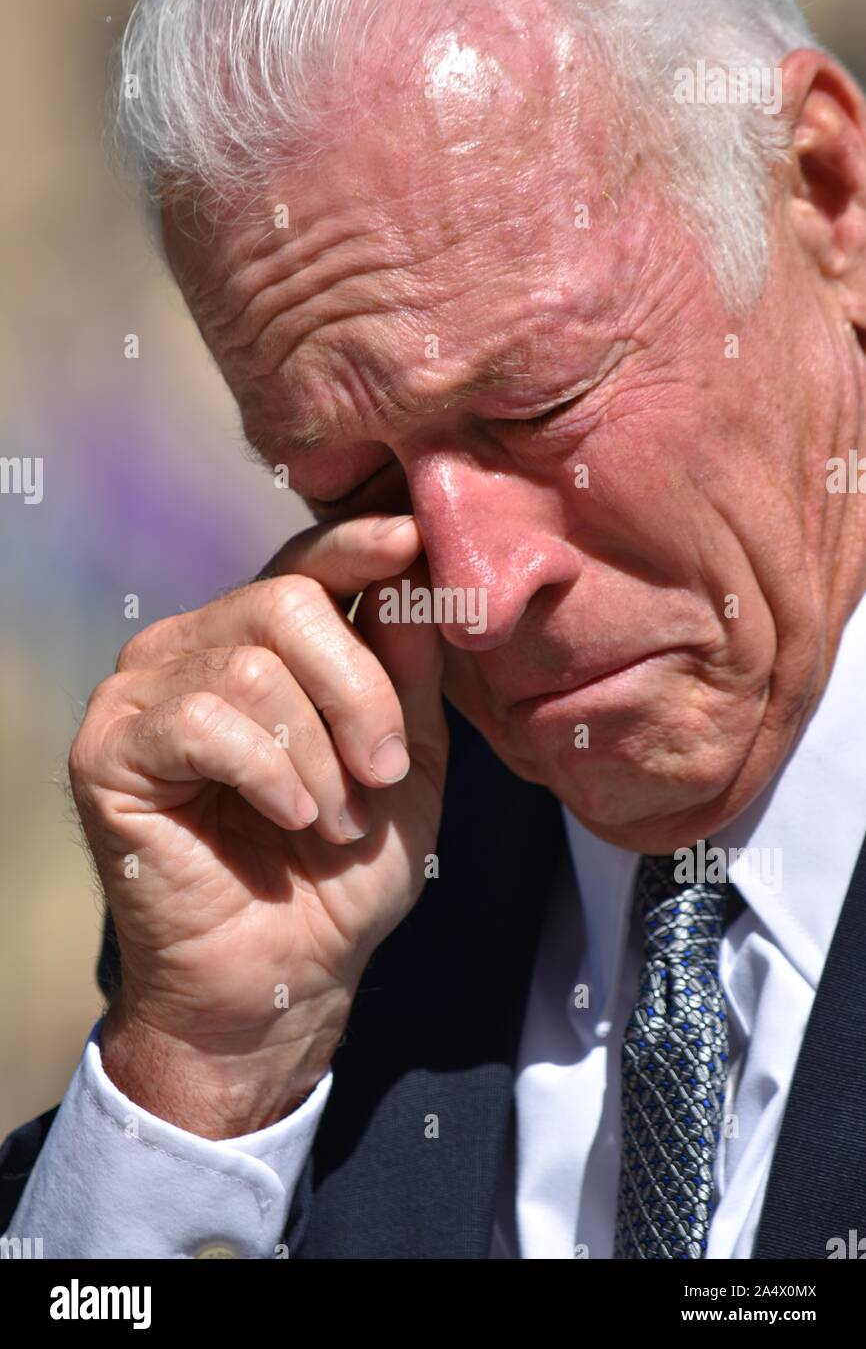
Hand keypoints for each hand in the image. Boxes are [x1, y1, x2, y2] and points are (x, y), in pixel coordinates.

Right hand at [69, 514, 447, 1134]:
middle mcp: (194, 648)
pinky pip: (204, 722)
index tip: (410, 539)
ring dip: (317, 759)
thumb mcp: (404, 758)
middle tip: (381, 775)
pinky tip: (286, 819)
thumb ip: (405, 666)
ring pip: (252, 669)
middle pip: (286, 604)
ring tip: (331, 820)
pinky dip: (268, 776)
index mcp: (261, 641)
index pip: (305, 563)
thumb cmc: (344, 869)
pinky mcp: (107, 746)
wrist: (285, 975)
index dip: (357, 545)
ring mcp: (143, 692)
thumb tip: (413, 564)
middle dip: (357, 695)